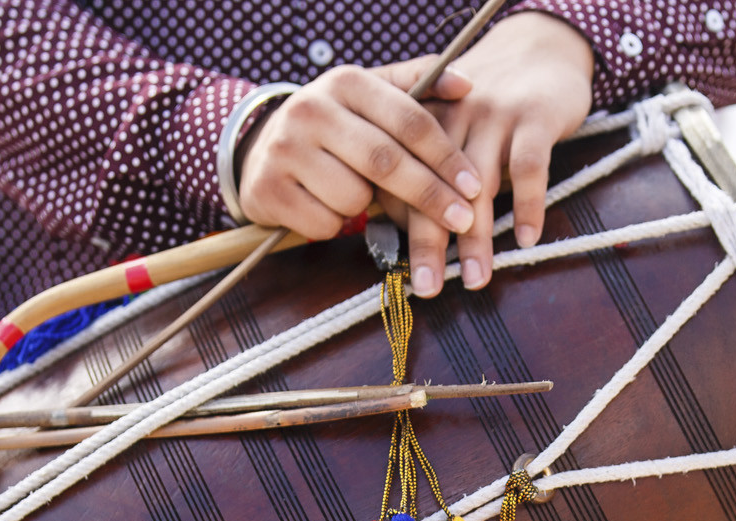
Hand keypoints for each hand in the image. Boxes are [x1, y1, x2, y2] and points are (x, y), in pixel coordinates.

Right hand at [237, 60, 482, 242]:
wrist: (261, 149)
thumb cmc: (335, 126)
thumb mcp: (370, 96)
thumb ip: (417, 86)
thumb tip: (466, 83)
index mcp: (345, 82)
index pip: (408, 119)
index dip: (446, 156)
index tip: (475, 186)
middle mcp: (311, 109)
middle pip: (385, 162)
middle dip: (430, 196)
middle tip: (463, 220)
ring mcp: (285, 149)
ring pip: (354, 198)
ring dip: (367, 208)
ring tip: (356, 192)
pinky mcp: (268, 189)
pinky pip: (325, 223)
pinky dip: (335, 223)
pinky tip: (325, 205)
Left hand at [390, 12, 594, 297]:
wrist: (540, 49)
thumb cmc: (489, 106)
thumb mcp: (450, 127)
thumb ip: (428, 170)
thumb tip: (403, 232)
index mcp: (420, 123)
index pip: (400, 181)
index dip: (400, 228)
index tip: (404, 272)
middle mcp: (451, 117)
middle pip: (432, 186)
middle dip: (429, 243)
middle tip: (428, 288)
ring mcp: (493, 116)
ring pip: (478, 185)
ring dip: (476, 237)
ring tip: (475, 280)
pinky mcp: (534, 118)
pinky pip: (528, 169)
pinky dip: (527, 206)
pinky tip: (525, 240)